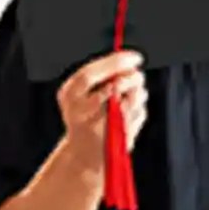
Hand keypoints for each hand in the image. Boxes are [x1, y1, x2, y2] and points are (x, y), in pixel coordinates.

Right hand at [56, 51, 147, 165]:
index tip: (135, 57)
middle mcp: (81, 112)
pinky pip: (139, 112)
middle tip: (137, 76)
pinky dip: (138, 109)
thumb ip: (101, 76)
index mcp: (69, 95)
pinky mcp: (120, 138)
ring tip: (127, 98)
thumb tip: (130, 62)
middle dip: (132, 77)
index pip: (88, 75)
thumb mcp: (80, 93)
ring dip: (137, 93)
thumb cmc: (84, 116)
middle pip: (115, 85)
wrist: (84, 152)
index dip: (114, 63)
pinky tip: (127, 115)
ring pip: (133, 98)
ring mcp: (101, 128)